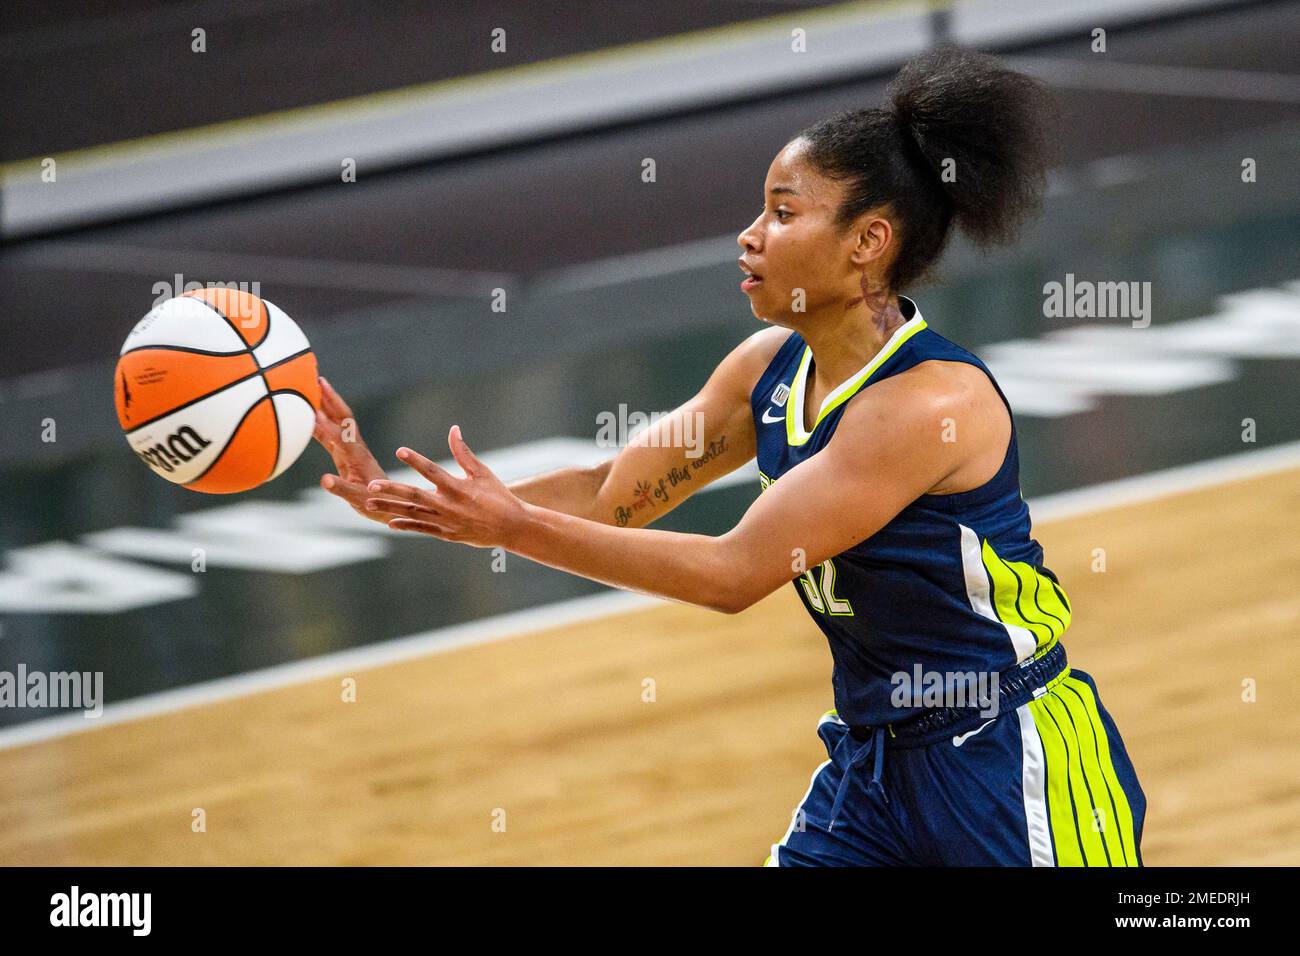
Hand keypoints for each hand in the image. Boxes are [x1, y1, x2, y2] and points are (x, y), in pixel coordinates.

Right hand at [313, 376, 396, 523]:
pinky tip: (309, 417)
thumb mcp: (358, 498)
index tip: (313, 406)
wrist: (391, 504)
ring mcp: (351, 449)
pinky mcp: (347, 454)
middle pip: (342, 417)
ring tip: (311, 389)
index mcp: (357, 456)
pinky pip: (332, 434)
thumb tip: (324, 480)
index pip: (340, 433)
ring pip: (337, 422)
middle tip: (316, 379)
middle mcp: (355, 448)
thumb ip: (341, 489)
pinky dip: (320, 423)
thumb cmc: (375, 502)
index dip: (326, 420)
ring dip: (325, 406)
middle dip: (330, 398)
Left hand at [363, 426, 529, 548]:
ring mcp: (447, 522)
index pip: (433, 471)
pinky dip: (406, 525)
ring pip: (413, 514)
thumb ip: (463, 453)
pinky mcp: (447, 534)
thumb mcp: (483, 473)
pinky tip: (390, 522)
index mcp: (459, 488)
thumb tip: (453, 429)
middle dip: (392, 490)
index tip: (400, 451)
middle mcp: (449, 506)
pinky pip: (422, 529)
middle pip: (415, 496)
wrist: (512, 527)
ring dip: (391, 507)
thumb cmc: (499, 497)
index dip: (416, 460)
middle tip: (372, 485)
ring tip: (370, 502)